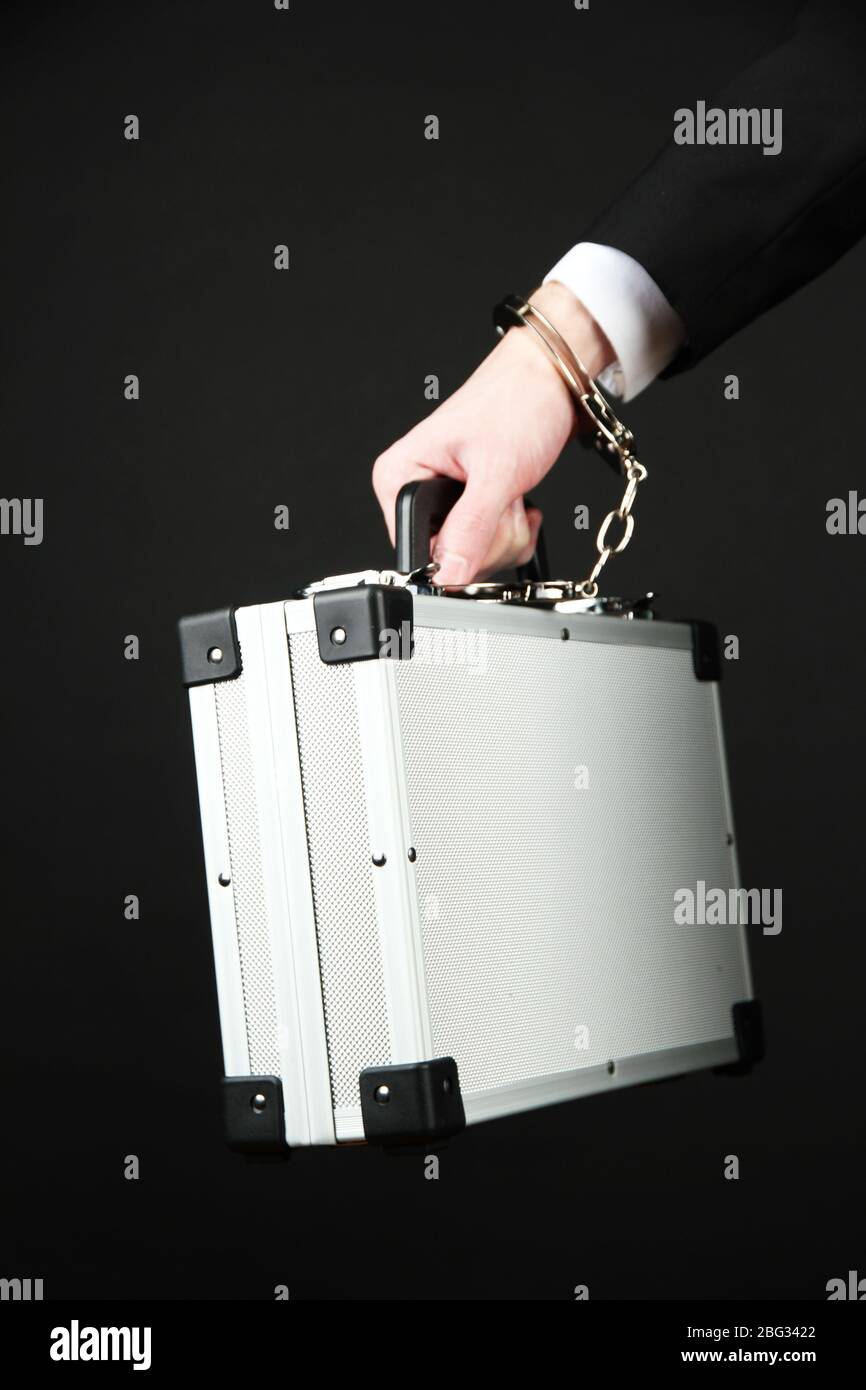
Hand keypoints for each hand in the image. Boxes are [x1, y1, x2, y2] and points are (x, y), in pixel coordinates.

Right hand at [372, 280, 614, 583]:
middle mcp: (415, 489)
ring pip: (472, 558)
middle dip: (490, 539)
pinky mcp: (468, 507)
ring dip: (506, 534)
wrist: (551, 380)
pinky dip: (514, 532)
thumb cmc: (518, 402)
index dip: (454, 553)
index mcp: (400, 476)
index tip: (484, 526)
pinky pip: (490, 549)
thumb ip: (471, 528)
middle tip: (505, 498)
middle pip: (446, 560)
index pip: (414, 552)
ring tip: (512, 491)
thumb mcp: (496, 471)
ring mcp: (443, 502)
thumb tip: (448, 577)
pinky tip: (518, 500)